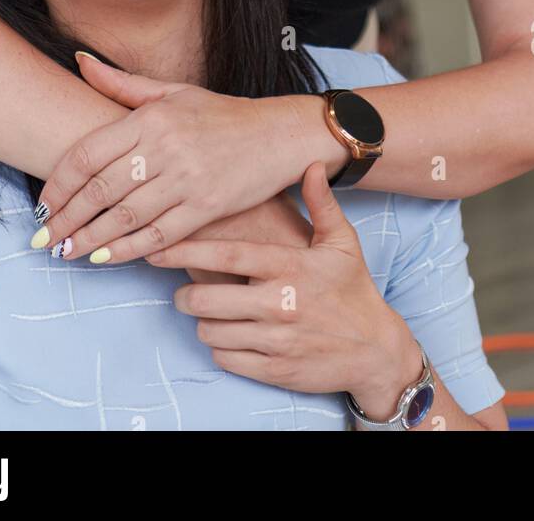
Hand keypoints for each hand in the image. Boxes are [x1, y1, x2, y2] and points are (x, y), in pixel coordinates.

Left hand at [32, 53, 322, 263]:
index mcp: (152, 117)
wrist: (279, 135)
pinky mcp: (206, 207)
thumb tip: (79, 61)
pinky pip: (157, 235)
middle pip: (101, 189)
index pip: (88, 154)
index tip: (42, 205)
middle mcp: (166, 147)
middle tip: (42, 238)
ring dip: (89, 239)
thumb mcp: (173, 91)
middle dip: (66, 218)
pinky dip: (126, 250)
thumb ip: (122, 84)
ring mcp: (187, 179)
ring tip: (64, 252)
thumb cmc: (222, 114)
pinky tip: (104, 258)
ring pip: (124, 216)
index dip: (58, 183)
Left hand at [144, 162, 417, 408]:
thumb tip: (313, 164)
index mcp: (290, 267)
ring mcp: (275, 341)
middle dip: (184, 295)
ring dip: (203, 322)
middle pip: (205, 301)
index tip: (157, 248)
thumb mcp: (341, 243)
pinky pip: (225, 359)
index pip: (225, 257)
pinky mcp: (274, 370)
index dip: (184, 251)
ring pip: (211, 332)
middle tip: (183, 291)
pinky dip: (220, 348)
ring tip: (209, 312)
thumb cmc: (354, 290)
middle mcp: (279, 304)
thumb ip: (321, 204)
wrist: (375, 350)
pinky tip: (230, 335)